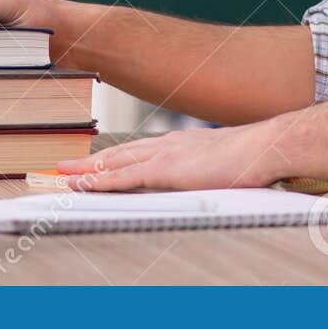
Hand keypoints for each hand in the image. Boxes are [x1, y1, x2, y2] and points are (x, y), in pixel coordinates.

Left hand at [55, 122, 288, 191]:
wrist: (265, 147)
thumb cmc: (256, 158)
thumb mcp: (228, 164)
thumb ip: (213, 171)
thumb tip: (214, 180)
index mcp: (183, 143)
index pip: (139, 150)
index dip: (115, 157)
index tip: (97, 161)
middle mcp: (168, 144)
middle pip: (119, 153)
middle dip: (91, 161)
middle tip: (65, 166)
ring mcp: (164, 155)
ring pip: (113, 163)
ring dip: (85, 170)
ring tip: (62, 175)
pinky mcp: (164, 171)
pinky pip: (121, 178)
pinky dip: (97, 182)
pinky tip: (80, 185)